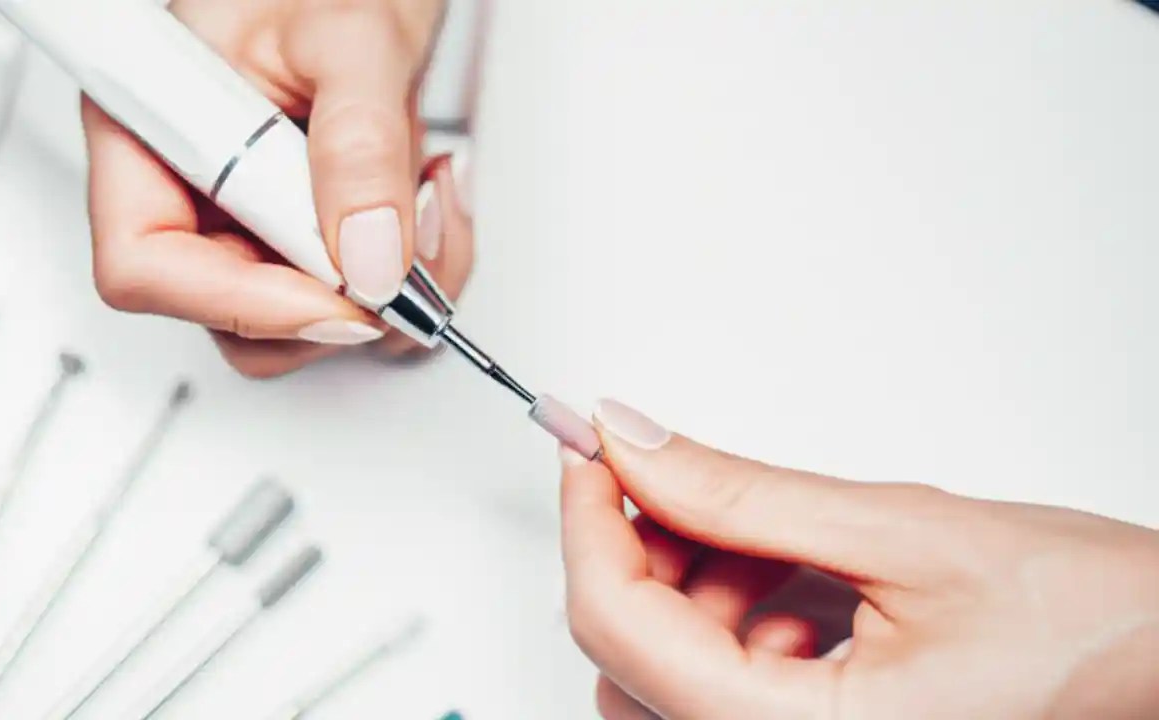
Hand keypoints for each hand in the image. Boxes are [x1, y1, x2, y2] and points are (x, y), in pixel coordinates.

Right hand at [82, 0, 474, 377]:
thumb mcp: (355, 38)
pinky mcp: (308, 227)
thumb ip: (359, 145)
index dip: (238, 302)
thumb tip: (367, 258)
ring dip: (386, 291)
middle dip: (334, 304)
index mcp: (156, 122)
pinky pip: (350, 294)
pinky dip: (411, 271)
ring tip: (427, 205)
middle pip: (227, 313)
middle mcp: (194, 180)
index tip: (337, 299)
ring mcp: (253, 213)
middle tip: (405, 256)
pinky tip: (428, 206)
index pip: (144, 261)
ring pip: (299, 318)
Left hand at [561, 399, 1158, 719]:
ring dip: (694, 585)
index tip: (589, 446)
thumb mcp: (905, 533)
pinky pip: (723, 687)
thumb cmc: (1103, 632)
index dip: (588, 520)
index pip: (616, 626)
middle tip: (685, 476)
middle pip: (630, 655)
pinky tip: (799, 583)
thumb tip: (637, 445)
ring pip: (669, 671)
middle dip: (645, 551)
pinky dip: (736, 619)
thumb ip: (745, 494)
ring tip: (775, 538)